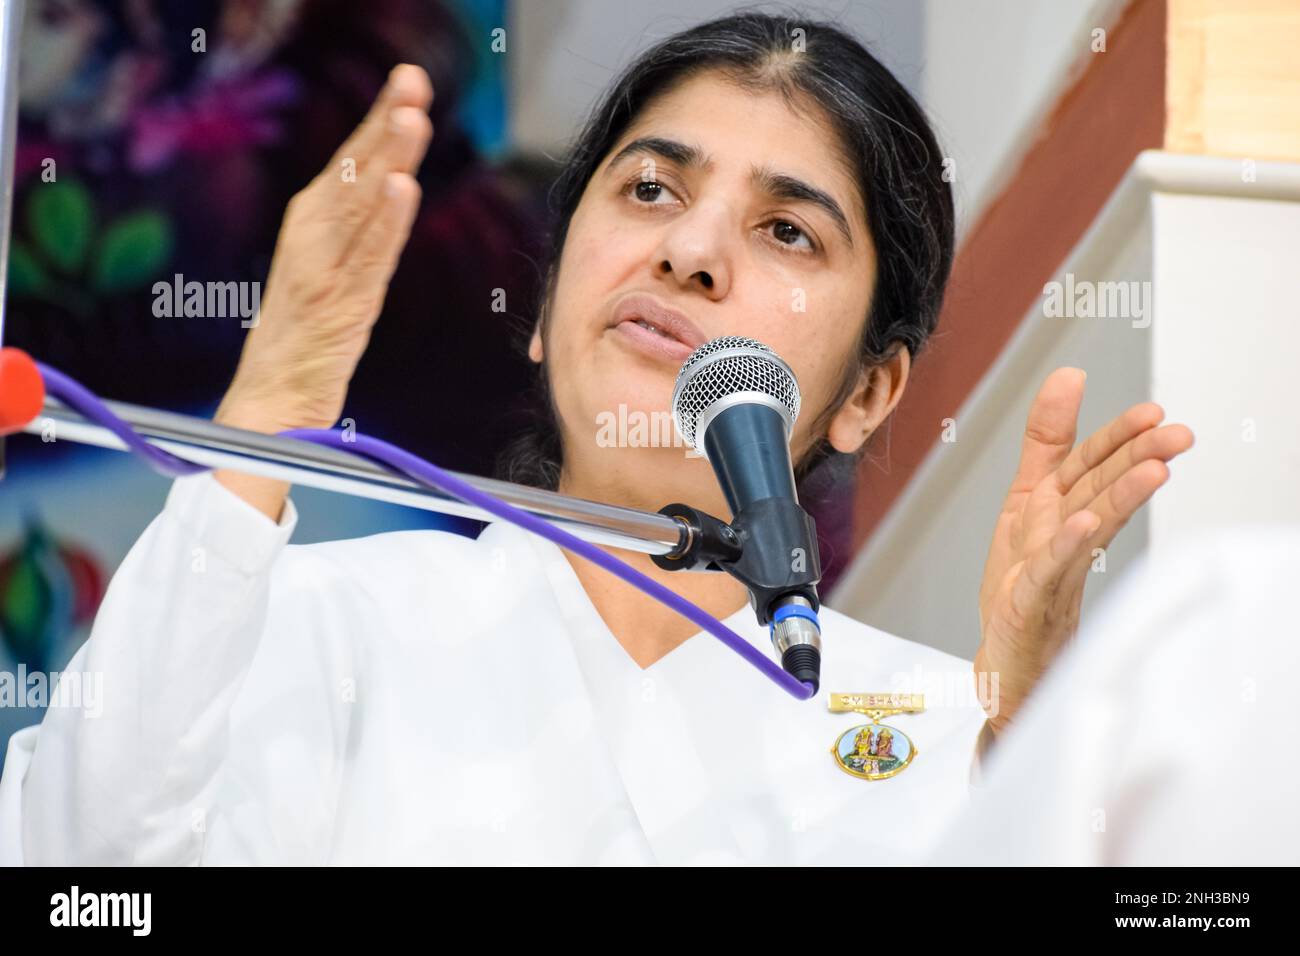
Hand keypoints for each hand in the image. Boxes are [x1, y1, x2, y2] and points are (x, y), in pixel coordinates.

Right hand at [216, 63, 433, 433]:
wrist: (275, 395)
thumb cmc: (308, 329)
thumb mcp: (335, 262)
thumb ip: (361, 222)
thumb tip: (394, 172)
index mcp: (311, 219)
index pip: (353, 159)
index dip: (380, 117)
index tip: (408, 79)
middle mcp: (312, 234)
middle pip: (356, 170)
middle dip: (385, 122)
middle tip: (412, 81)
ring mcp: (324, 267)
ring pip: (362, 206)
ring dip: (389, 159)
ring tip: (412, 120)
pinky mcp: (340, 303)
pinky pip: (369, 256)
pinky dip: (385, 222)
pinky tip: (401, 189)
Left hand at [973, 367, 1194, 734]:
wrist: (1009, 662)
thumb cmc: (1023, 583)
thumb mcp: (1027, 498)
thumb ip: (1047, 440)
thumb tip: (1069, 374)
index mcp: (1064, 511)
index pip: (1093, 466)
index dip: (1120, 438)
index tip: (1155, 412)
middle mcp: (1066, 539)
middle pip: (1101, 491)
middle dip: (1138, 459)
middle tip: (1179, 434)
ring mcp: (1053, 571)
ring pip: (1090, 527)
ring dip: (1121, 497)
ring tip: (1156, 468)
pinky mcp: (1032, 602)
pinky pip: (1051, 569)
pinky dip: (1065, 544)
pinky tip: (1083, 522)